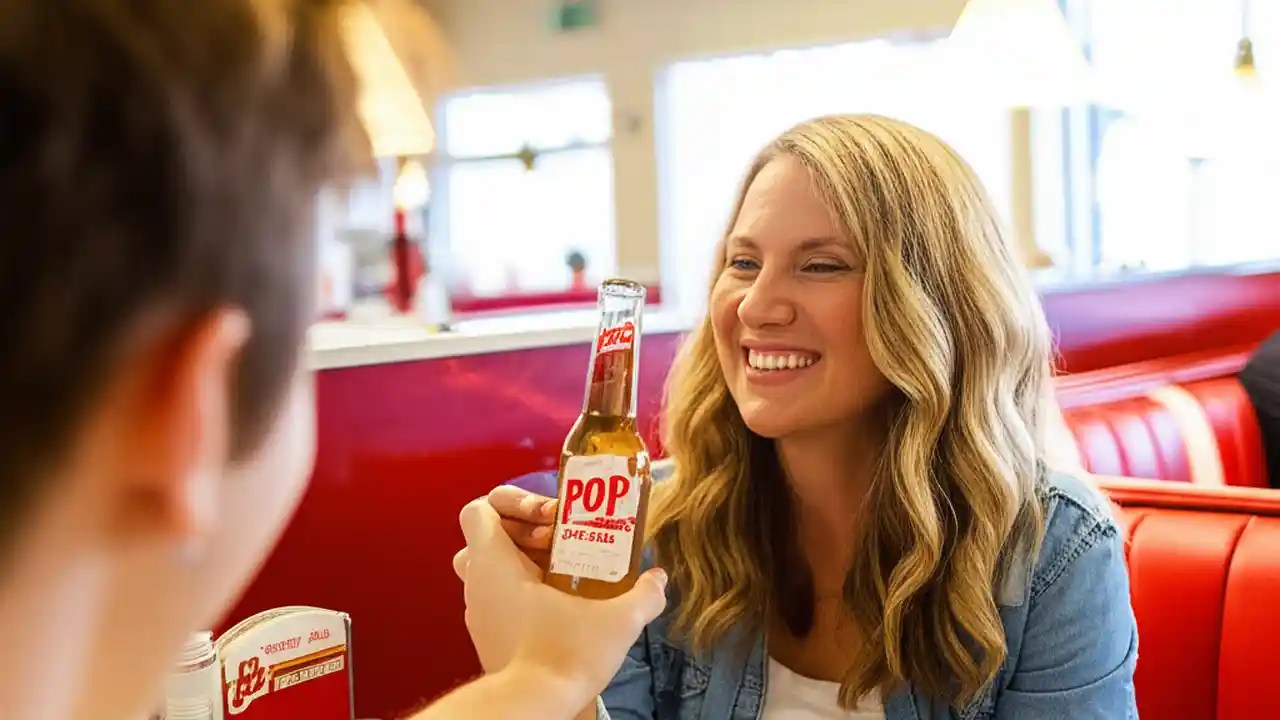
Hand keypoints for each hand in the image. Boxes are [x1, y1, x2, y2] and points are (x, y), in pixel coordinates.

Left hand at [454, 498, 666, 699]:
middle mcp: (477, 583)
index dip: (511, 502)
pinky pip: (496, 597)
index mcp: (494, 564)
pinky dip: (522, 590)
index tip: (549, 519)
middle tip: (559, 540)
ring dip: (522, 559)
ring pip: (487, 567)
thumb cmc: (564, 656)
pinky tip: (561, 601)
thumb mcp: (617, 620)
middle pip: (484, 535)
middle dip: (523, 529)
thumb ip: (643, 595)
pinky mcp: (487, 635)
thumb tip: (658, 579)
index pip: (478, 510)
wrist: (535, 707)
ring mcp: (478, 611)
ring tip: (562, 568)